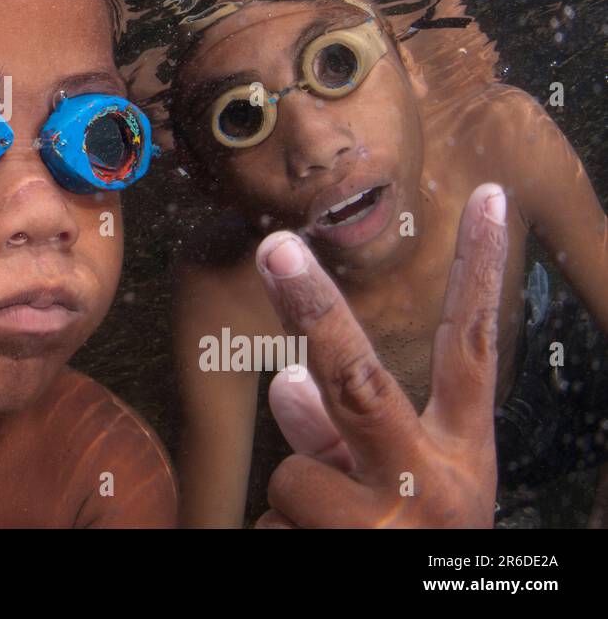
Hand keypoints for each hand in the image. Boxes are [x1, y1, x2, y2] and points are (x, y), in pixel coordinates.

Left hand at [253, 182, 507, 527]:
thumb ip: (350, 431)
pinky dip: (280, 541)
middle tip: (276, 248)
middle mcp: (430, 487)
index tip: (488, 198)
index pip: (473, 350)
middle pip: (358, 378)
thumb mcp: (407, 489)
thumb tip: (288, 383)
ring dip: (294, 501)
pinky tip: (318, 559)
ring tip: (332, 538)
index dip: (482, 274)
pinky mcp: (332, 561)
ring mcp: (380, 531)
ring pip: (292, 473)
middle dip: (311, 308)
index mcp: (460, 456)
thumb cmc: (410, 546)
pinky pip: (270, 526)